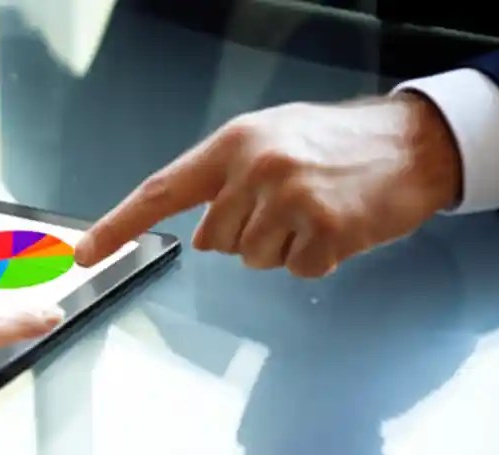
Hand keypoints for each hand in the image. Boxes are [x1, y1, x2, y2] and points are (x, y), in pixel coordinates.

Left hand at [75, 94, 461, 276]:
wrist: (413, 143)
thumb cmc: (334, 144)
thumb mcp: (270, 139)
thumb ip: (226, 179)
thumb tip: (200, 232)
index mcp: (232, 145)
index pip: (161, 192)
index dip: (118, 226)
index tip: (85, 253)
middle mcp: (255, 169)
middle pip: (214, 243)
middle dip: (247, 235)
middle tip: (288, 205)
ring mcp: (290, 199)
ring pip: (253, 261)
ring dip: (283, 247)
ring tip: (316, 211)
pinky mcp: (325, 230)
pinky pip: (297, 271)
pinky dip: (317, 260)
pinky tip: (337, 227)